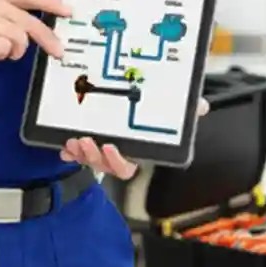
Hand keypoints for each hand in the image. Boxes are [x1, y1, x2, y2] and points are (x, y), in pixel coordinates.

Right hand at [0, 0, 69, 78]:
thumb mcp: (1, 24)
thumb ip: (21, 20)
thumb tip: (53, 27)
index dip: (51, 3)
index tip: (69, 11)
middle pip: (29, 20)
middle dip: (46, 38)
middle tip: (59, 52)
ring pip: (19, 37)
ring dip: (14, 50)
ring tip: (0, 50)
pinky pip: (5, 48)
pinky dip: (1, 55)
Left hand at [60, 97, 210, 178]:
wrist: (120, 101)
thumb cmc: (150, 112)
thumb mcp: (167, 111)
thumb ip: (184, 110)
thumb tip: (202, 106)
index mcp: (133, 149)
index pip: (127, 165)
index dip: (118, 161)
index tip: (113, 147)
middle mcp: (114, 152)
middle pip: (103, 164)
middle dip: (94, 156)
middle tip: (87, 140)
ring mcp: (96, 148)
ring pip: (86, 157)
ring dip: (79, 151)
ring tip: (75, 138)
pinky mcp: (81, 141)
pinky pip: (72, 151)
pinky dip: (67, 149)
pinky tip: (63, 142)